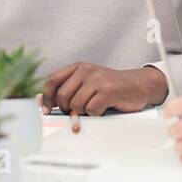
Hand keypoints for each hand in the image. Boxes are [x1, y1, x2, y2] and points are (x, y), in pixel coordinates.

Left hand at [42, 64, 165, 115]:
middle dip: (67, 109)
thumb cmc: (111, 88)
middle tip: (78, 111)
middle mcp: (86, 71)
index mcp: (78, 67)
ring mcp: (97, 80)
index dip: (47, 98)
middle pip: (62, 97)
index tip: (47, 111)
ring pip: (76, 106)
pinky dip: (96, 114)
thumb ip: (68, 90)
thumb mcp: (88, 83)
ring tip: (94, 107)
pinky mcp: (108, 91)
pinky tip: (104, 108)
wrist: (139, 85)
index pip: (52, 81)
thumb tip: (42, 104)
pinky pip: (91, 110)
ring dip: (84, 113)